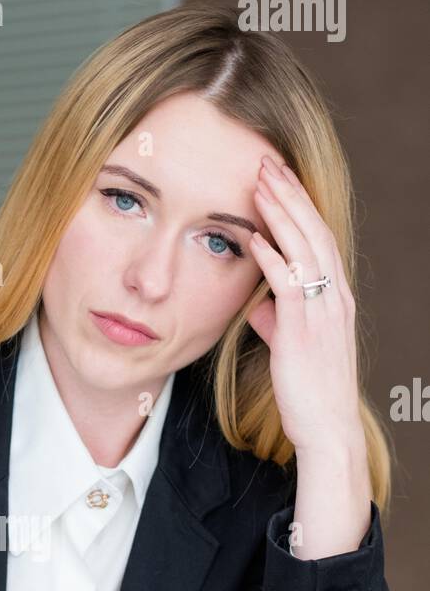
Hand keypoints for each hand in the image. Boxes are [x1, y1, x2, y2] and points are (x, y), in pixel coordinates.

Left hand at [245, 154, 362, 455]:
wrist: (327, 428)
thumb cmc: (308, 391)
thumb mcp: (291, 348)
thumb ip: (277, 321)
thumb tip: (258, 307)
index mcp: (334, 297)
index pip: (318, 238)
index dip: (299, 206)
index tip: (277, 178)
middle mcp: (334, 298)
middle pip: (315, 232)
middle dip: (291, 195)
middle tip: (267, 162)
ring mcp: (323, 313)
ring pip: (306, 249)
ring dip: (281, 214)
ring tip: (260, 183)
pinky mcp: (305, 333)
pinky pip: (291, 286)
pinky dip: (274, 258)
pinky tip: (255, 238)